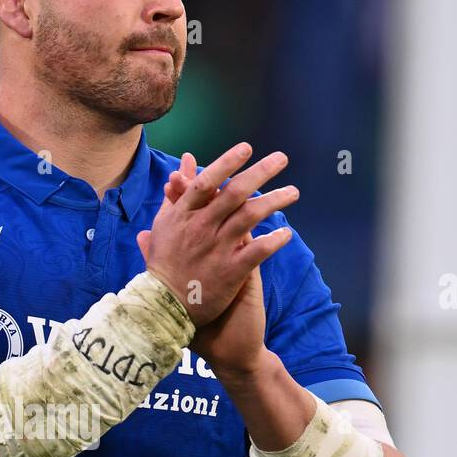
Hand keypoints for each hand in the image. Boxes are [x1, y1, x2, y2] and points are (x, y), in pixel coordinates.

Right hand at [136, 143, 296, 338]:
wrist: (163, 308)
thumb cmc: (163, 265)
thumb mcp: (164, 225)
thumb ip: (176, 194)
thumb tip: (184, 164)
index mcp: (183, 215)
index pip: (207, 181)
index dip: (227, 162)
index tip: (246, 148)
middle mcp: (201, 228)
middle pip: (234, 192)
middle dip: (261, 172)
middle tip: (282, 158)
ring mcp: (216, 249)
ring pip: (250, 216)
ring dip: (275, 201)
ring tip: (293, 192)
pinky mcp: (230, 271)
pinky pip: (258, 251)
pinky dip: (274, 241)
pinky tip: (286, 235)